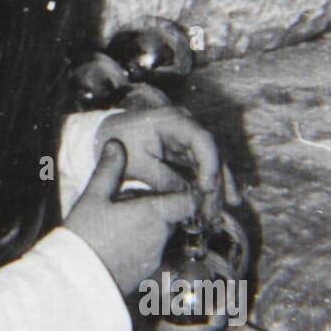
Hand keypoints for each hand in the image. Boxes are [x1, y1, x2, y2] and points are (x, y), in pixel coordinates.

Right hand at [64, 139, 195, 297]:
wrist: (74, 280)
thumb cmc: (84, 235)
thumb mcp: (93, 197)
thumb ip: (109, 170)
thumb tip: (115, 143)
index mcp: (153, 213)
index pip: (188, 201)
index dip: (186, 193)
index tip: (174, 188)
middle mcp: (160, 236)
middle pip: (172, 216)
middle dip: (156, 208)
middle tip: (127, 204)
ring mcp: (154, 257)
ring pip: (161, 235)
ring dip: (148, 227)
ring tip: (116, 225)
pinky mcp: (146, 274)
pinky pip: (150, 253)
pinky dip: (139, 246)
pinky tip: (114, 245)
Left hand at [93, 106, 239, 221]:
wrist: (107, 133)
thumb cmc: (119, 144)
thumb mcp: (139, 164)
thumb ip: (165, 180)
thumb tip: (191, 200)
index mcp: (172, 120)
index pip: (202, 139)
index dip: (210, 164)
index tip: (207, 188)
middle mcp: (185, 124)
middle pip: (211, 152)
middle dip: (219, 180)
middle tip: (223, 206)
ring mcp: (187, 135)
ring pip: (210, 161)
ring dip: (217, 185)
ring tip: (223, 210)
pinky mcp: (185, 148)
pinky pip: (201, 166)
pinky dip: (205, 184)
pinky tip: (213, 204)